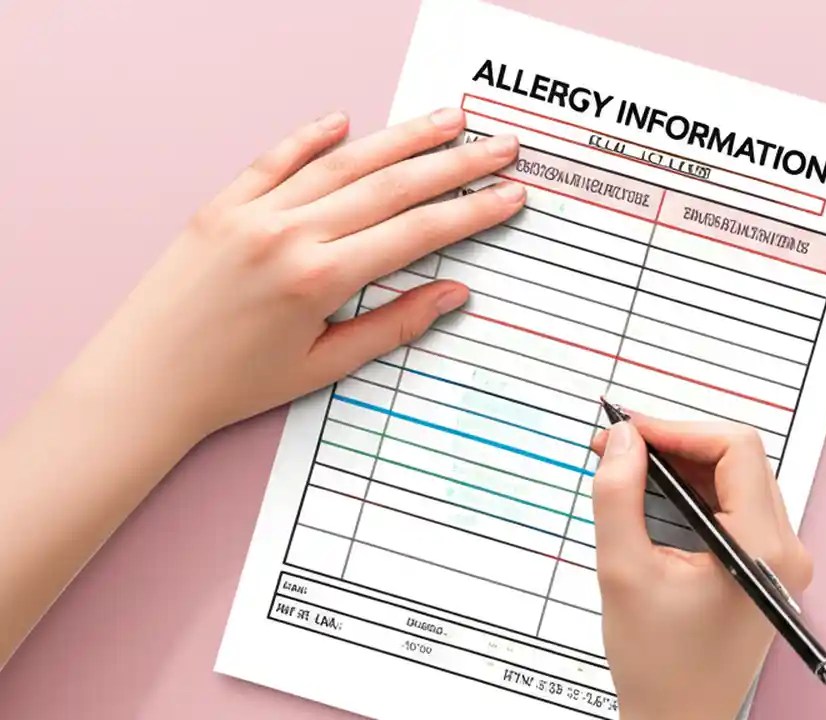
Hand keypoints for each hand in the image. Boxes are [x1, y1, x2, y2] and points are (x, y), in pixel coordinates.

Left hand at [64, 107, 524, 441]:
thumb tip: (452, 295)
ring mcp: (252, 213)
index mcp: (318, 279)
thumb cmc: (231, 384)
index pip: (416, 233)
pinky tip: (344, 120)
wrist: (144, 380)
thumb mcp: (323, 366)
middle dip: (454, 164)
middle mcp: (288, 234)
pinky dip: (311, 136)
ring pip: (342, 162)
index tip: (508, 196)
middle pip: (391, 186)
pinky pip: (275, 158)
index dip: (471, 212)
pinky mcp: (222, 205)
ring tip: (445, 121)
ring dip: (401, 138)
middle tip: (498, 147)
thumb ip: (393, 325)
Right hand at [590, 415, 812, 719]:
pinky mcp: (763, 566)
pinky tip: (652, 493)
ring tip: (629, 465)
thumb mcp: (624, 573)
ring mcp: (778, 559)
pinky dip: (693, 491)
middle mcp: (785, 550)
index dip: (678, 429)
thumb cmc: (659, 668)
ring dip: (682, 465)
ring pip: (735, 479)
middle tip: (620, 445)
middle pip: (737, 459)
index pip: (735, 449)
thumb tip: (625, 440)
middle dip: (676, 443)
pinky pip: (733, 506)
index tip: (631, 431)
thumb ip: (618, 497)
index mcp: (764, 549)